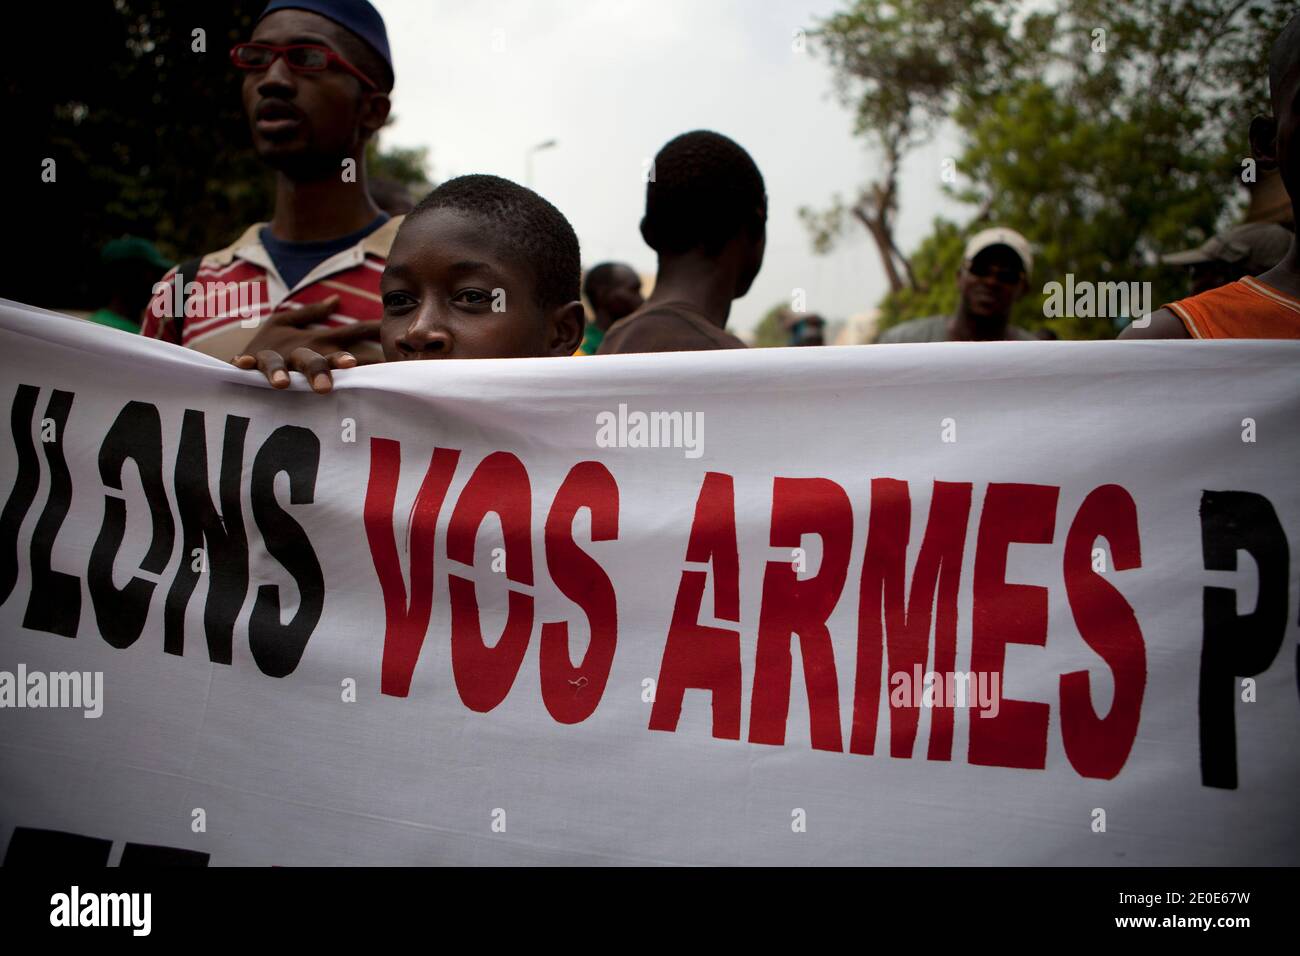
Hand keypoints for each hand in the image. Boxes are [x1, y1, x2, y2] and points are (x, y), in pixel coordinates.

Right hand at [232, 295, 380, 392]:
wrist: (236, 360)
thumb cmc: (270, 345)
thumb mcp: (289, 324)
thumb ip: (314, 313)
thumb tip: (336, 299)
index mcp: (316, 340)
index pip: (350, 333)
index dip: (373, 331)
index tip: (395, 335)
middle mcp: (300, 350)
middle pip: (318, 355)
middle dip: (332, 362)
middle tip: (348, 366)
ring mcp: (278, 360)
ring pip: (286, 364)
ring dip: (293, 371)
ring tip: (294, 384)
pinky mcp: (254, 367)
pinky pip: (252, 368)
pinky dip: (252, 367)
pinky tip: (253, 370)